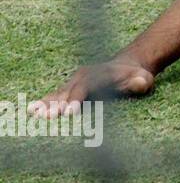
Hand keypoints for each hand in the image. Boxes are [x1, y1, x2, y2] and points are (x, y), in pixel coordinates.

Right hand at [28, 55, 154, 116]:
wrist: (128, 65)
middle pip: (69, 91)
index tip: (70, 112)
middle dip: (58, 105)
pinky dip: (45, 102)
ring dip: (48, 104)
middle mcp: (84, 76)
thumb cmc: (137, 76)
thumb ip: (141, 82)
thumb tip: (140, 82)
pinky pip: (57, 95)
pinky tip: (32, 110)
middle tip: (49, 117)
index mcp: (100, 74)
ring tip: (35, 114)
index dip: (78, 98)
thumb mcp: (144, 78)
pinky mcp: (71, 88)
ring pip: (60, 93)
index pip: (87, 86)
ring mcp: (76, 81)